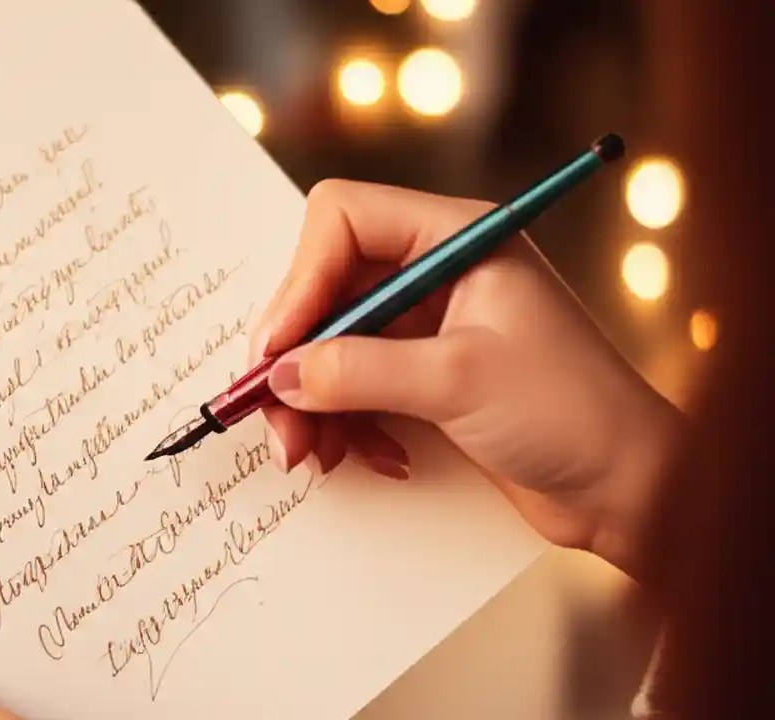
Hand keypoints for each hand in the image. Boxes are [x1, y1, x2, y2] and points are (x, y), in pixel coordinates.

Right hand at [253, 180, 680, 575]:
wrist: (630, 488)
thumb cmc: (572, 413)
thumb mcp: (457, 382)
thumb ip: (358, 371)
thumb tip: (280, 374)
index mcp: (456, 237)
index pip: (343, 220)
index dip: (299, 279)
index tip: (276, 349)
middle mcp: (434, 271)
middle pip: (324, 288)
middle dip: (295, 356)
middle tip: (274, 415)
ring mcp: (426, 326)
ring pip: (329, 344)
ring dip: (311, 401)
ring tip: (312, 455)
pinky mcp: (422, 377)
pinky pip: (351, 386)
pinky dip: (343, 424)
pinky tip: (369, 458)